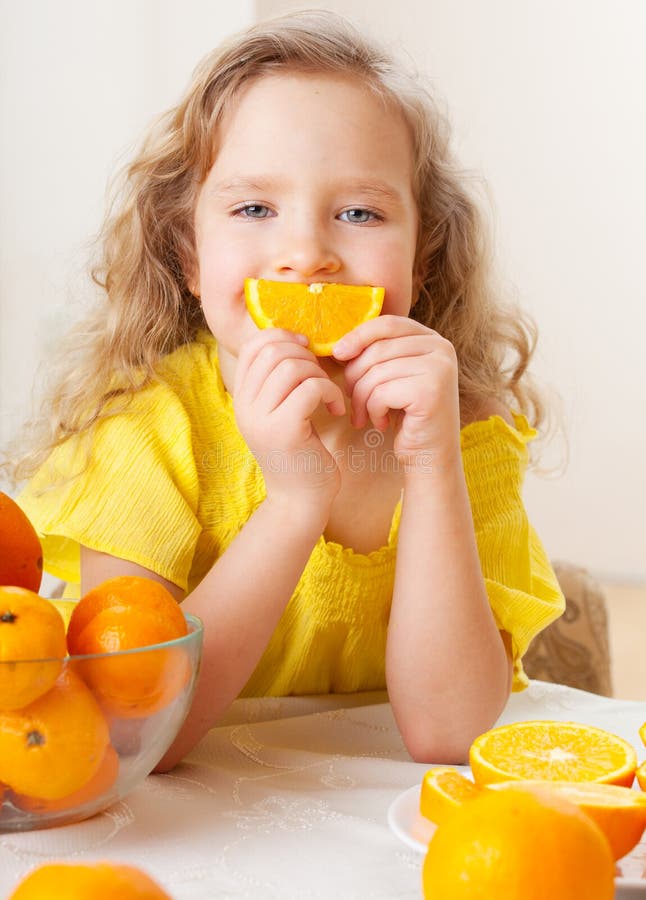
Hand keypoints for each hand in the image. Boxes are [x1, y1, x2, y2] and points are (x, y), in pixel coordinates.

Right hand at [234, 329, 345, 506]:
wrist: (300, 502)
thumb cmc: (301, 453)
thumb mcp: (282, 413)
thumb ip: (281, 381)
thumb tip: (298, 338)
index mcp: (242, 397)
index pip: (254, 345)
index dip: (284, 338)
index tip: (307, 353)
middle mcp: (244, 406)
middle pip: (273, 350)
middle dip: (306, 356)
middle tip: (321, 379)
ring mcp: (261, 418)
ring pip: (293, 366)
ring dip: (320, 375)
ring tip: (328, 396)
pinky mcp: (284, 430)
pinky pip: (311, 388)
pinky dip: (331, 393)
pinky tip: (335, 411)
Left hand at [333, 316, 460, 467]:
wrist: (429, 457)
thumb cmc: (405, 417)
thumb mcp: (392, 377)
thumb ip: (376, 354)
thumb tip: (339, 346)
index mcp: (432, 339)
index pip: (387, 323)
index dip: (358, 336)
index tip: (338, 354)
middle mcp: (442, 349)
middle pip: (378, 349)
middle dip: (355, 375)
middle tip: (351, 398)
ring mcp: (439, 368)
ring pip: (376, 372)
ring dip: (361, 398)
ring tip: (365, 415)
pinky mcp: (431, 391)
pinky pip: (381, 393)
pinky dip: (373, 410)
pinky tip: (381, 423)